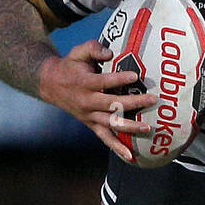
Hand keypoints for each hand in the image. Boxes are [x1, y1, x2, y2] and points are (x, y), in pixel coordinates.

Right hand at [38, 40, 157, 162]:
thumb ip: (93, 48)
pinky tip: (131, 156)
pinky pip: (105, 138)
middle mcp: (87, 101)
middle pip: (112, 104)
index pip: (104, 81)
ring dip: (130, 126)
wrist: (52, 85)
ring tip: (148, 127)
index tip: (135, 76)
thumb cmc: (71, 66)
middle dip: (134, 102)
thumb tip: (110, 53)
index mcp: (84, 82)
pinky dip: (117, 148)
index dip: (119, 79)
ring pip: (111, 123)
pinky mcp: (91, 125)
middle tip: (153, 99)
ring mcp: (90, 116)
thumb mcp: (78, 52)